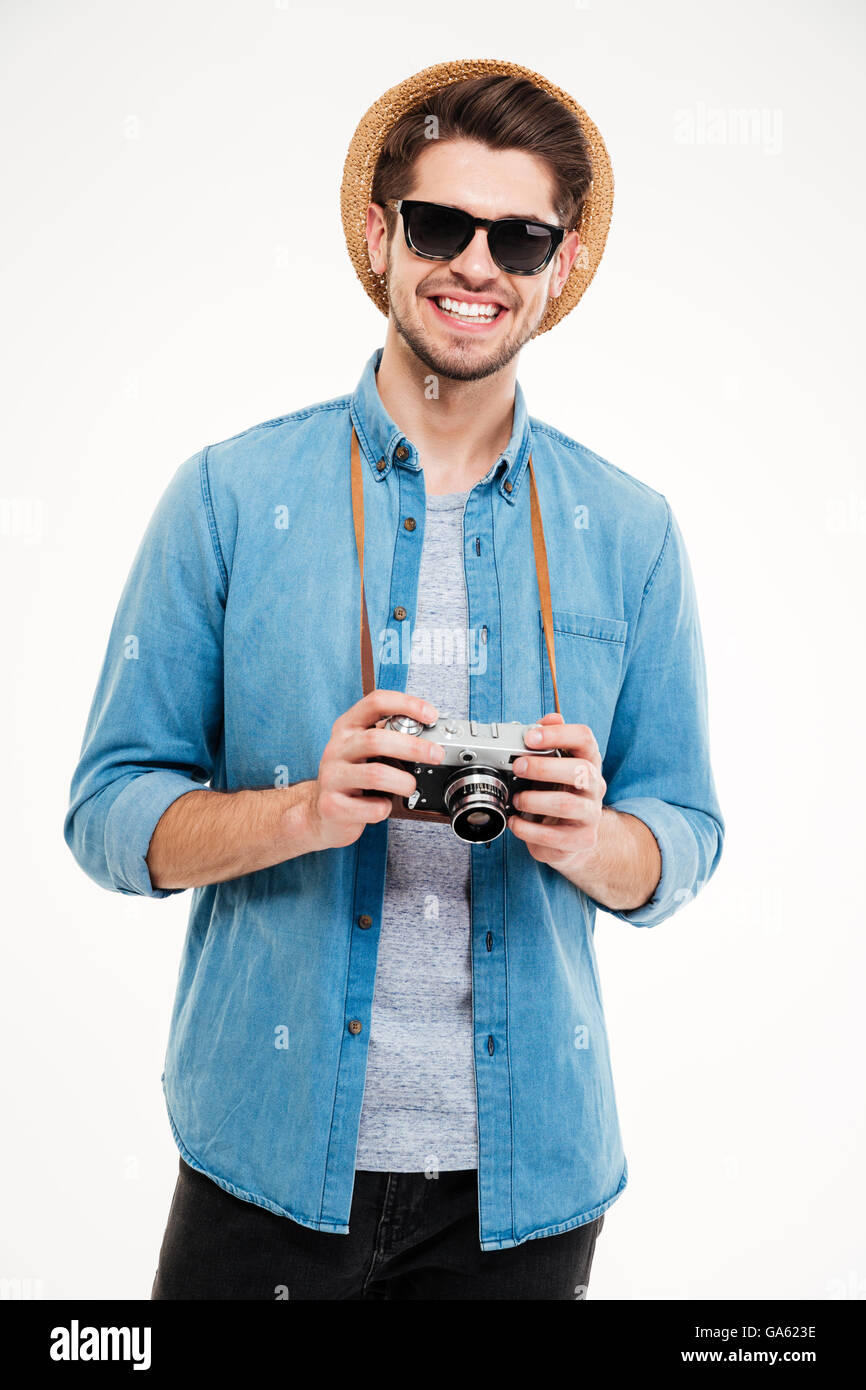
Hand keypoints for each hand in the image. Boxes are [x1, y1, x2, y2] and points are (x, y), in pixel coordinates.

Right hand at [303, 690, 443, 849]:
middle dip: (414, 747)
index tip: (431, 715)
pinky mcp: (332, 806)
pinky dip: (385, 808)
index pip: (375, 702)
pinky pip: (370, 807)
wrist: (321, 813)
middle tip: (436, 755)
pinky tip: (383, 806)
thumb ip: (390, 738)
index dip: (407, 704)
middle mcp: (336, 748)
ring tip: (409, 786)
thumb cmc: (352, 778)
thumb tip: (430, 736)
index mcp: (347, 727)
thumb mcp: (365, 750)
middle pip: (376, 740)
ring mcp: (331, 777)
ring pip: (375, 774)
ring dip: (403, 781)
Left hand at [507, 712, 605, 870]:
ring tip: (517, 799)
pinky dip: (528, 829)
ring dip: (534, 800)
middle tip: (518, 767)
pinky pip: (554, 836)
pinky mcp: (580, 840)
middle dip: (544, 767)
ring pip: (566, 804)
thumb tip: (551, 717)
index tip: (530, 736)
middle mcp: (594, 787)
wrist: (575, 837)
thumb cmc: (560, 794)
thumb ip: (551, 740)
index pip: (585, 738)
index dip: (558, 734)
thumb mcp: (556, 766)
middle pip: (580, 771)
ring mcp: (590, 815)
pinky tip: (515, 822)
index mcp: (588, 762)